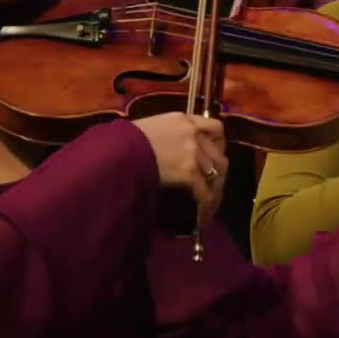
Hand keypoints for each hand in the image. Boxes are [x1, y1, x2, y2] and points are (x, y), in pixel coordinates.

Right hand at [131, 113, 227, 227]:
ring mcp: (194, 153)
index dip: (219, 144)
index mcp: (184, 119)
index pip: (216, 127)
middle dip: (219, 173)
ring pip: (217, 175)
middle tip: (212, 186)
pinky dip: (205, 207)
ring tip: (208, 207)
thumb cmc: (125, 138)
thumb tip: (169, 148)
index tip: (215, 155)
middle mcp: (194, 134)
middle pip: (219, 154)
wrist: (119, 150)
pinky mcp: (190, 172)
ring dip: (215, 192)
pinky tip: (201, 218)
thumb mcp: (151, 127)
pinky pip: (205, 193)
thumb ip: (168, 134)